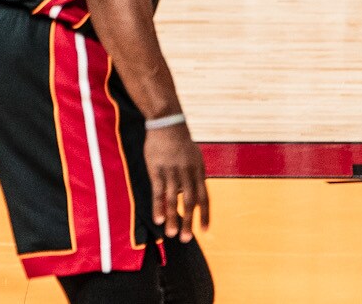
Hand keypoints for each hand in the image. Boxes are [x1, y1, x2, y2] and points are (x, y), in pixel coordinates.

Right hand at [145, 123, 208, 243]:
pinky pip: (158, 191)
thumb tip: (195, 198)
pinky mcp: (156, 168)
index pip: (204, 198)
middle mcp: (186, 173)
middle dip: (188, 222)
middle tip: (185, 239)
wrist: (166, 122)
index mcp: (198, 171)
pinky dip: (159, 206)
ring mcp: (171, 171)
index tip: (205, 231)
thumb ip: (195, 177)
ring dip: (173, 218)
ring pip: (173, 199)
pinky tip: (158, 219)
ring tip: (171, 234)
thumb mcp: (194, 157)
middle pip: (189, 202)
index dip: (205, 215)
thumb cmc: (180, 142)